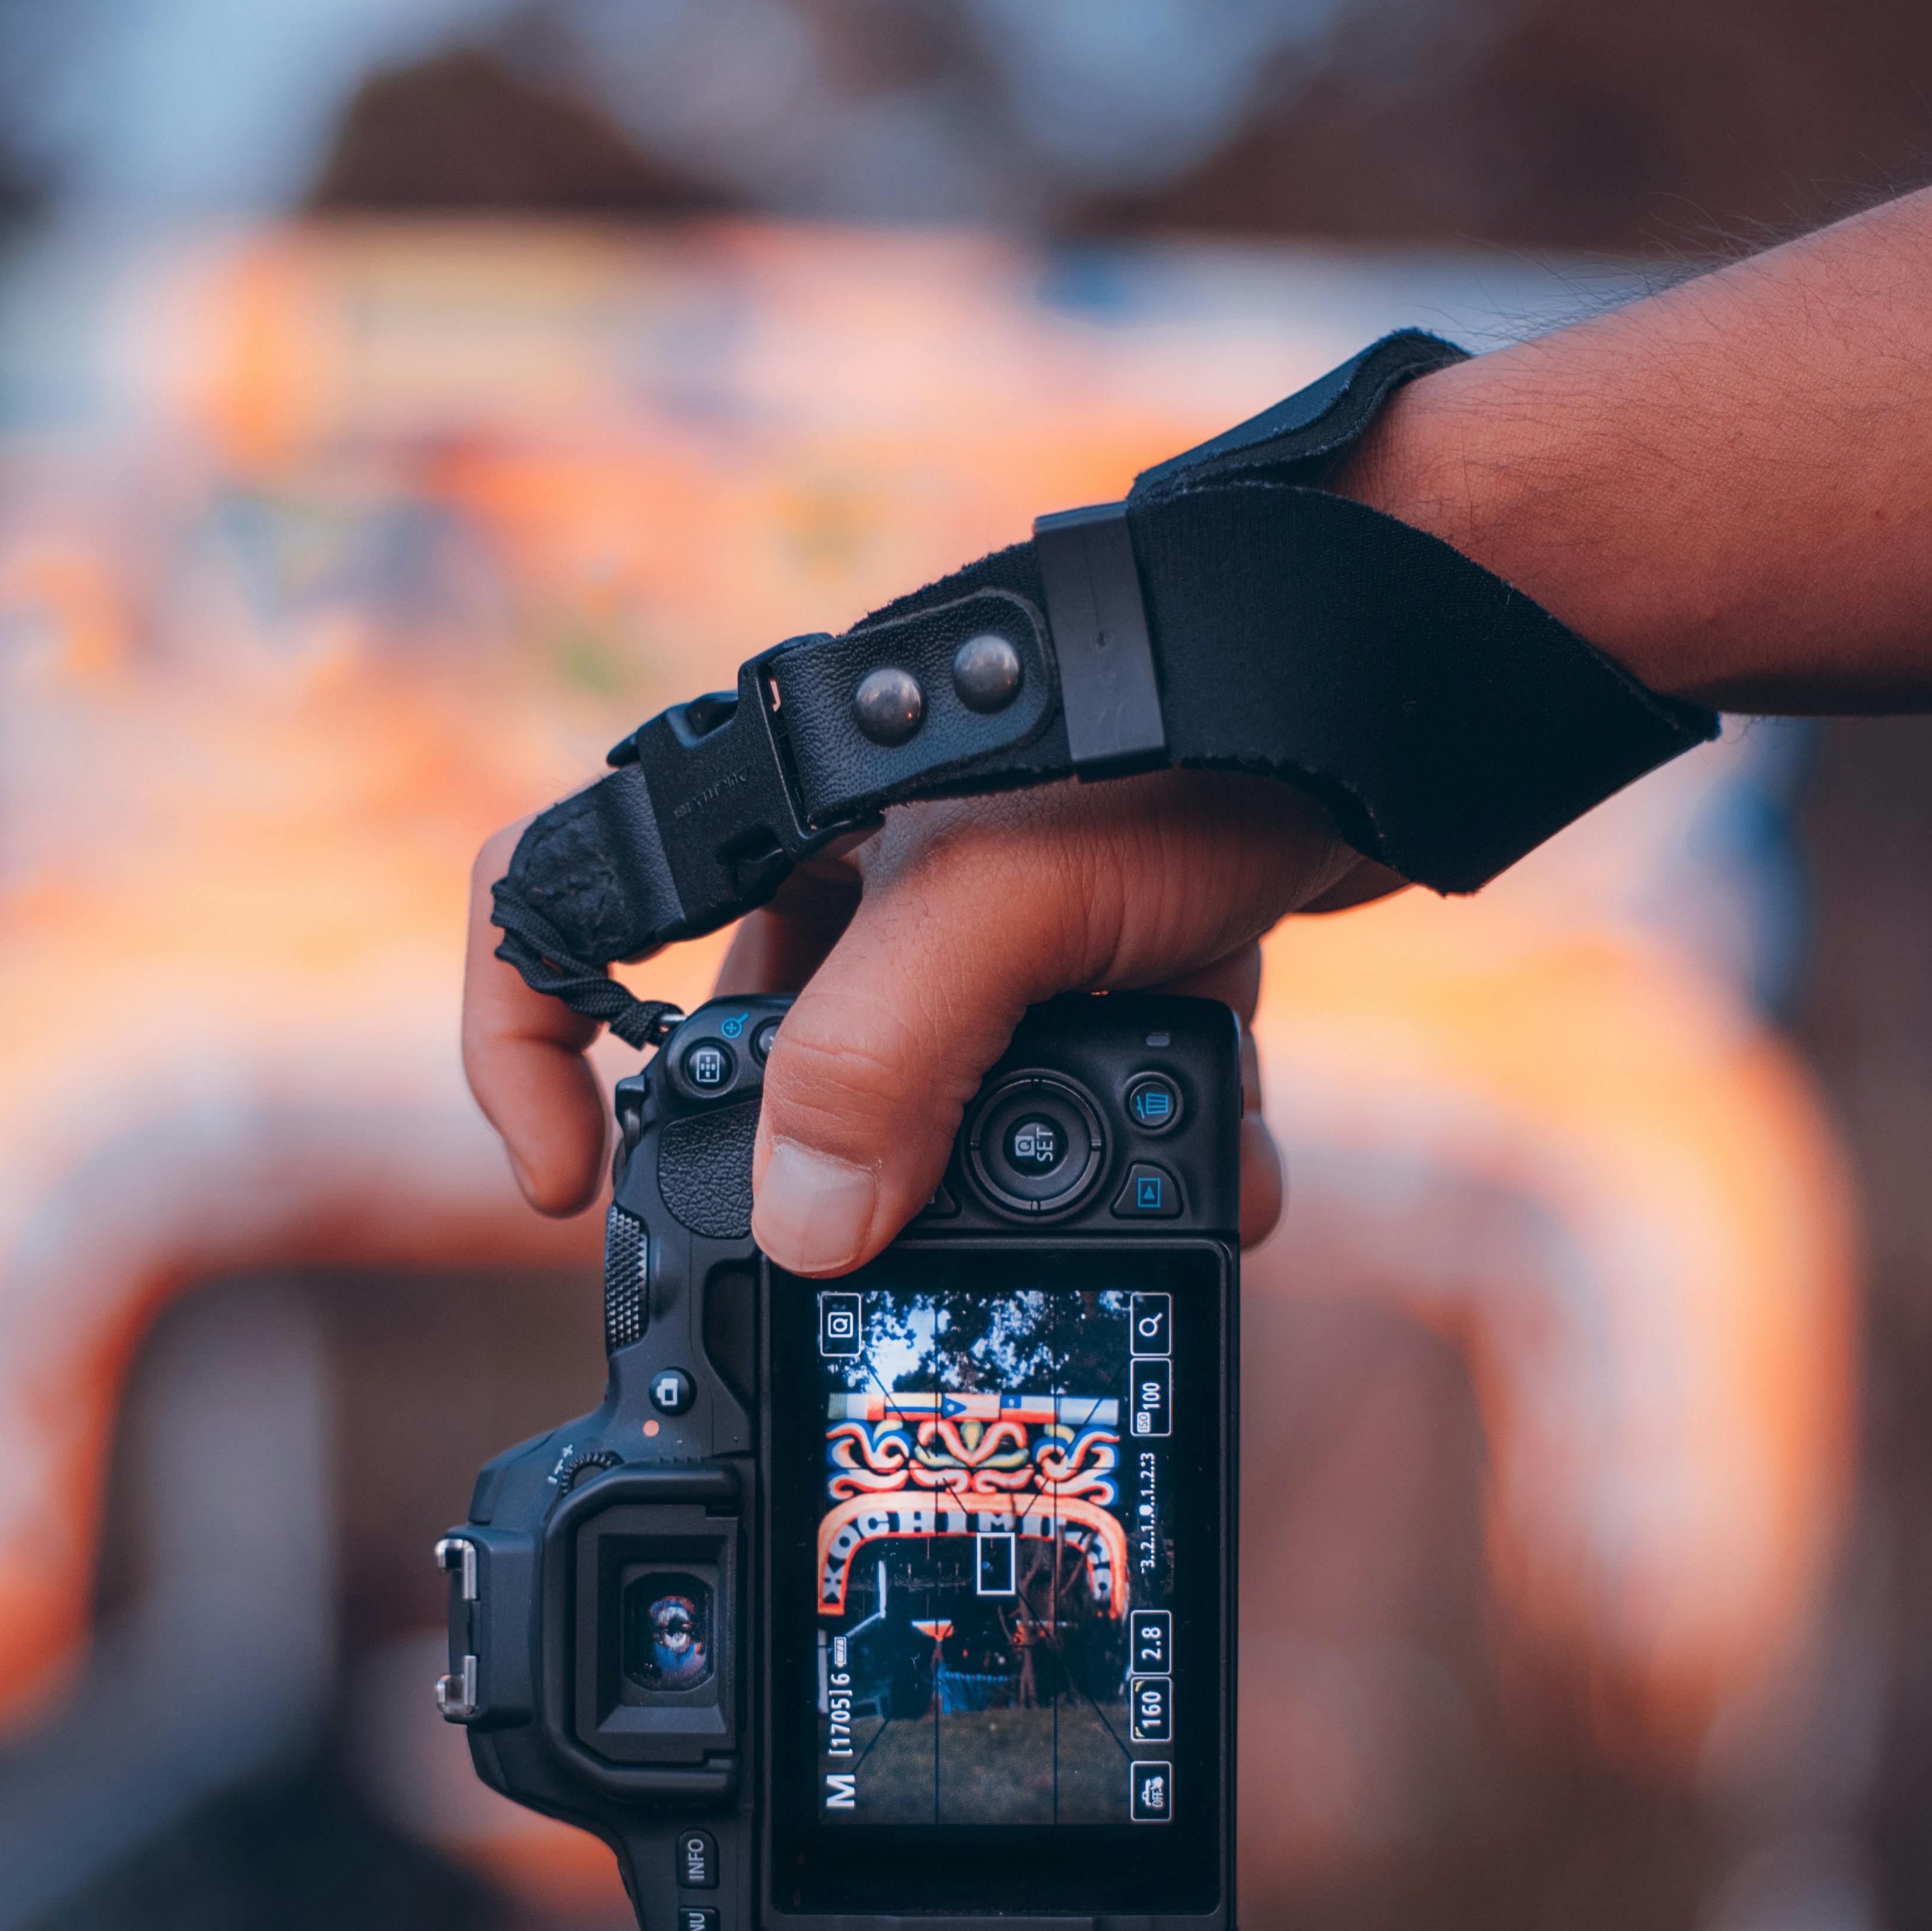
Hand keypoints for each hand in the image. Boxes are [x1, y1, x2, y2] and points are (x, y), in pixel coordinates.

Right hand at [463, 768, 1398, 1273]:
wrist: (1408, 670)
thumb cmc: (1194, 733)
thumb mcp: (1009, 907)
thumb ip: (886, 1059)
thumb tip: (807, 1229)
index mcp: (787, 810)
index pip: (571, 891)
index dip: (523, 1037)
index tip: (573, 1186)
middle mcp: (867, 852)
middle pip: (773, 1047)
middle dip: (846, 1168)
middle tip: (893, 1260)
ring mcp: (991, 900)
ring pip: (945, 1086)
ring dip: (1022, 1185)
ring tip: (1111, 1237)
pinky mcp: (1110, 940)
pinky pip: (1086, 1081)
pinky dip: (1146, 1149)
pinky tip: (1222, 1188)